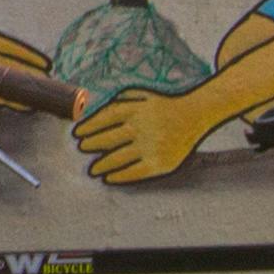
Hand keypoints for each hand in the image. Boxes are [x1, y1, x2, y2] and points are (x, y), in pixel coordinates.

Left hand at [71, 88, 215, 186]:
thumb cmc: (163, 105)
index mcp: (136, 109)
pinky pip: (134, 172)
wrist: (194, 115)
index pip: (105, 118)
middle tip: (83, 149)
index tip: (78, 134)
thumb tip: (92, 111)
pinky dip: (119, 176)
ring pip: (118, 158)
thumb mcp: (142, 95)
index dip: (89, 127)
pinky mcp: (160, 162)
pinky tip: (109, 178)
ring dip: (102, 165)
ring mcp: (151, 146)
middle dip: (92, 145)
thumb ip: (120, 100)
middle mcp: (142, 127)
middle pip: (109, 139)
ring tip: (93, 169)